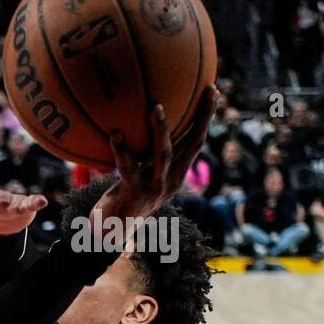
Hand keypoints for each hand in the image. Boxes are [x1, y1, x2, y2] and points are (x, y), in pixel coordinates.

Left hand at [96, 86, 218, 224]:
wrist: (111, 232)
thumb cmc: (123, 198)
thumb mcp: (140, 176)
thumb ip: (145, 157)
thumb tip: (140, 126)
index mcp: (176, 174)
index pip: (196, 142)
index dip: (205, 118)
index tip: (212, 92)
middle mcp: (171, 180)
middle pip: (193, 145)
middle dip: (203, 118)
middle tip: (207, 91)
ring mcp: (154, 188)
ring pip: (163, 155)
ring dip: (160, 130)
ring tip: (156, 107)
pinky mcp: (134, 194)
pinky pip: (128, 168)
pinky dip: (121, 150)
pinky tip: (115, 133)